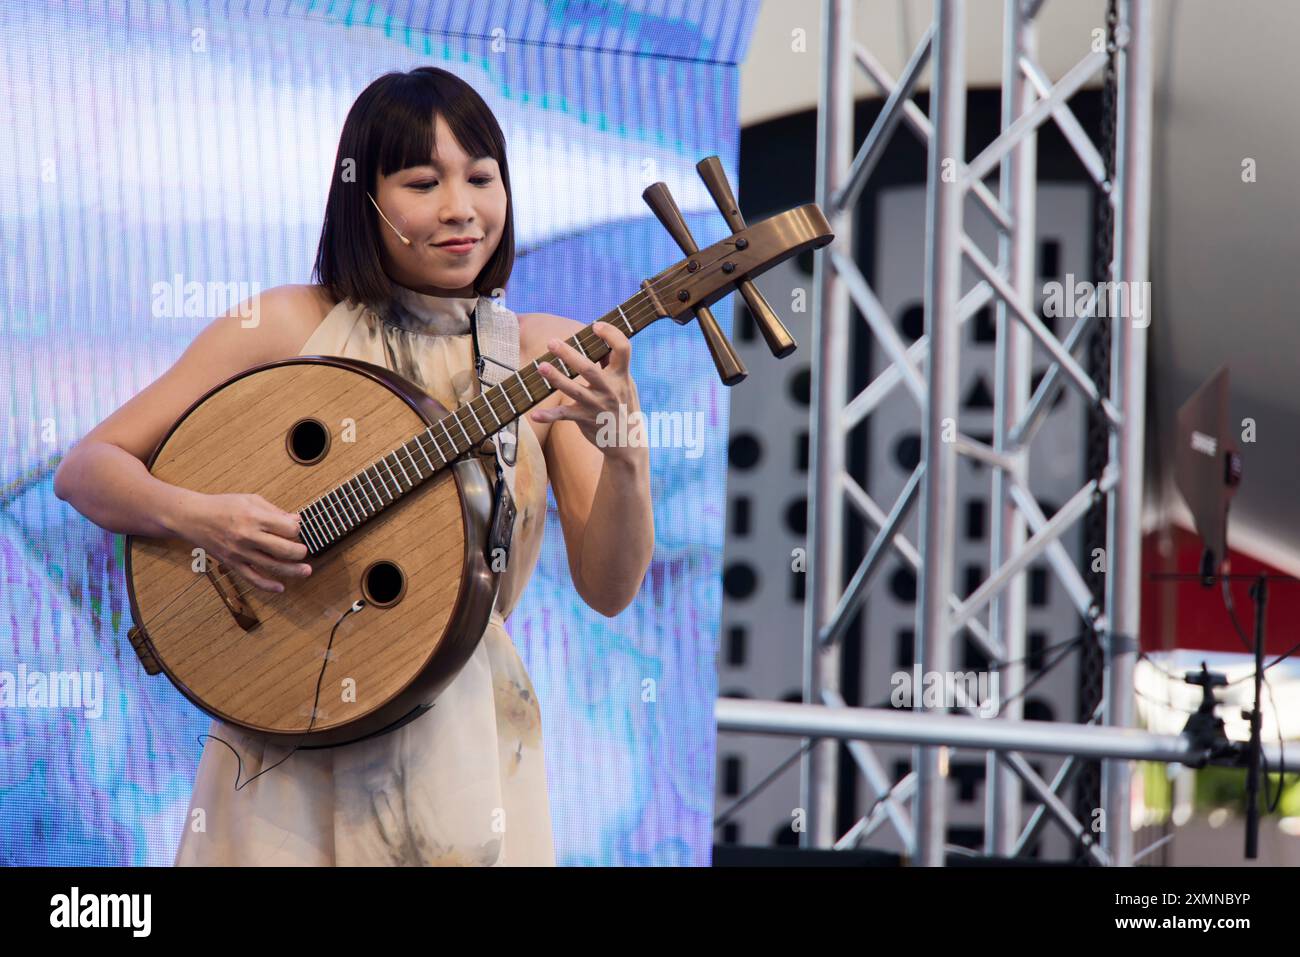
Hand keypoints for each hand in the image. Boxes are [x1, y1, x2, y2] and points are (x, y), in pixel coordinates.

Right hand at [177, 492, 311, 592]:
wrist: (192, 517)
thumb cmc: (223, 506)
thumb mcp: (250, 499)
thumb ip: (275, 511)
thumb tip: (297, 521)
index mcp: (255, 517)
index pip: (288, 529)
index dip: (296, 530)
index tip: (295, 530)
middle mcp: (248, 536)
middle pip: (284, 550)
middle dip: (300, 552)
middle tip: (304, 551)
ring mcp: (240, 552)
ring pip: (272, 567)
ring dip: (293, 571)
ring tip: (306, 571)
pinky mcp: (232, 563)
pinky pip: (252, 579)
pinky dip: (267, 586)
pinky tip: (280, 588)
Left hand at [528, 321, 640, 460]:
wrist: (627, 442)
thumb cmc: (622, 404)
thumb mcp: (624, 383)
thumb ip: (612, 363)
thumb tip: (597, 338)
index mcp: (621, 376)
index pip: (623, 349)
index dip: (611, 334)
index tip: (596, 326)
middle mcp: (610, 390)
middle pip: (589, 369)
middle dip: (569, 355)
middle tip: (551, 342)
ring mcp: (596, 406)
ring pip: (574, 391)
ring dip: (556, 378)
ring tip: (541, 367)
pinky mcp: (585, 420)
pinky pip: (564, 416)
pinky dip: (548, 416)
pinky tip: (534, 414)